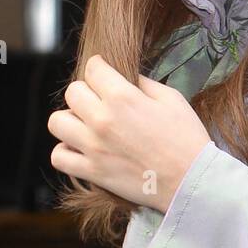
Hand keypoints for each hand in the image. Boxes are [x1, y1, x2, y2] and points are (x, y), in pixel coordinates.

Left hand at [47, 54, 211, 212]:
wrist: (191, 180)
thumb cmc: (186, 138)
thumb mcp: (171, 98)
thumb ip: (143, 83)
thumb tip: (126, 78)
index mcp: (123, 97)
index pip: (93, 68)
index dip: (100, 67)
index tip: (105, 73)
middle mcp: (102, 119)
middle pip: (72, 92)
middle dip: (86, 91)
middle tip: (100, 100)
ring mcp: (93, 147)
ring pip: (57, 122)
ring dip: (70, 119)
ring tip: (86, 123)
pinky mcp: (92, 171)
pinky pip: (58, 157)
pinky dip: (65, 151)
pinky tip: (81, 147)